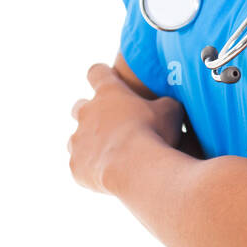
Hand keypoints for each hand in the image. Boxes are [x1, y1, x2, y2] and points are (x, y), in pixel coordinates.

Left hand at [68, 63, 184, 193]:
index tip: (110, 79)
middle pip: (79, 106)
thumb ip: (164, 103)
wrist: (136, 167)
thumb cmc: (154, 133)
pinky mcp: (76, 165)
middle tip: (112, 124)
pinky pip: (80, 165)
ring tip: (111, 154)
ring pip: (76, 138)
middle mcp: (87, 113)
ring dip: (90, 143)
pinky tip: (109, 174)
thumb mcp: (171, 110)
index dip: (103, 75)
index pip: (97, 72)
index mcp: (109, 92)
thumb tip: (167, 106)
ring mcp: (78, 140)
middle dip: (91, 113)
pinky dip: (91, 168)